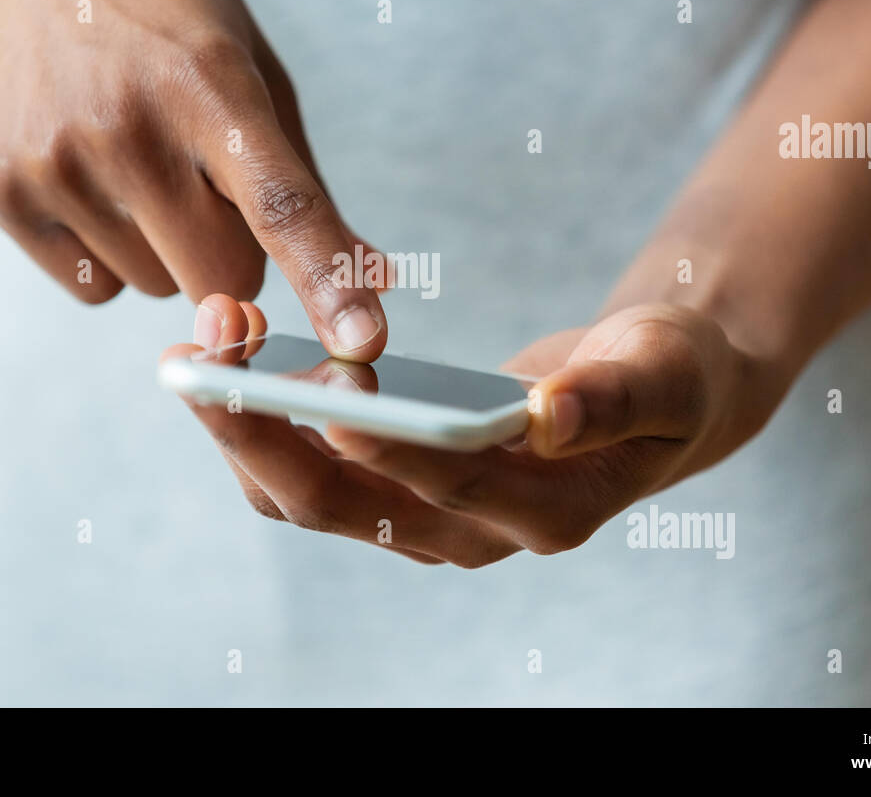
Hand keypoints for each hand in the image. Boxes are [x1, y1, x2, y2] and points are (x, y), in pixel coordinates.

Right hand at [0, 0, 385, 358]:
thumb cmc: (168, 18)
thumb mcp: (254, 70)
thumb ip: (308, 187)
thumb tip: (375, 280)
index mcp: (211, 84)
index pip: (282, 204)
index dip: (327, 278)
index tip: (364, 340)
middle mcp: (129, 125)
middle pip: (224, 278)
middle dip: (233, 252)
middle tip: (204, 179)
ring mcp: (57, 161)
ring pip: (158, 289)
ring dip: (166, 249)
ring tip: (136, 160)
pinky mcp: (4, 192)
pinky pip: (97, 289)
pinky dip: (109, 254)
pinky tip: (91, 176)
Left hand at [164, 295, 783, 566]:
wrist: (649, 390)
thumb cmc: (667, 373)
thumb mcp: (663, 371)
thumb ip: (613, 396)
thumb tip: (546, 414)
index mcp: (548, 513)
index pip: (450, 491)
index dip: (384, 447)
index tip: (323, 389)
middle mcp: (473, 531)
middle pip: (344, 507)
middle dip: (265, 433)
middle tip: (203, 358)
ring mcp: (427, 515)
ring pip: (308, 494)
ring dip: (246, 423)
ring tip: (204, 339)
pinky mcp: (396, 487)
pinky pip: (311, 467)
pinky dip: (265, 418)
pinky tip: (237, 355)